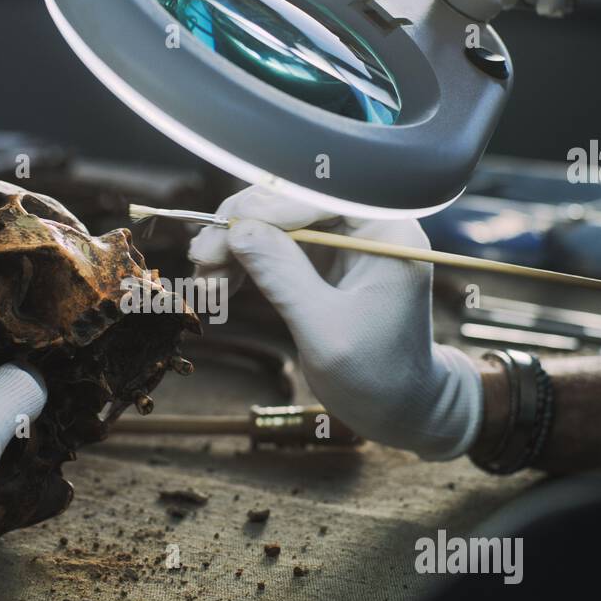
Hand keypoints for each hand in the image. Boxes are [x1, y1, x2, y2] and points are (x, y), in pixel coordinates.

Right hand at [189, 186, 481, 459]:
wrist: (401, 407)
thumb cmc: (376, 375)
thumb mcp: (325, 330)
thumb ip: (283, 276)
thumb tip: (238, 232)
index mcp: (387, 229)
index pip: (319, 194)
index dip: (266, 208)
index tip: (223, 233)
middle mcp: (368, 223)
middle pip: (292, 200)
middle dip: (242, 227)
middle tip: (200, 258)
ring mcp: (346, 239)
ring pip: (277, 221)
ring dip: (236, 245)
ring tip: (204, 280)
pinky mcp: (327, 258)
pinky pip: (277, 244)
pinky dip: (246, 260)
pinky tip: (220, 282)